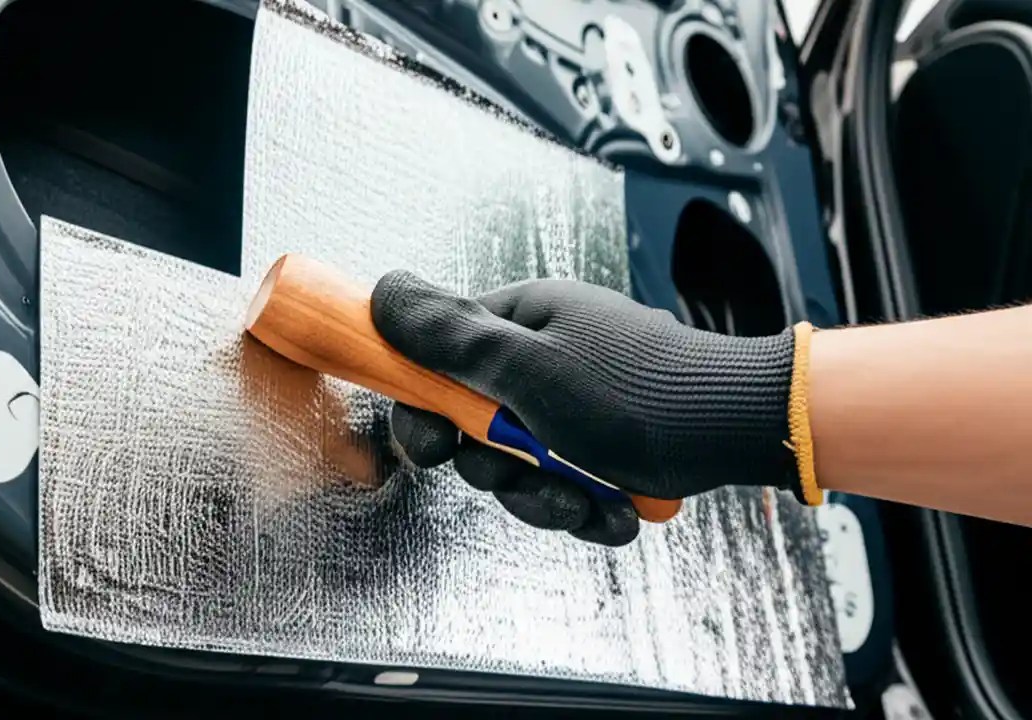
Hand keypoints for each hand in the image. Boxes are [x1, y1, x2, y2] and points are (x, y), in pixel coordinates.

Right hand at [371, 271, 803, 546]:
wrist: (738, 429)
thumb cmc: (638, 390)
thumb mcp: (528, 366)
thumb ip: (450, 339)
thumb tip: (384, 292)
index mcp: (523, 323)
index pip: (441, 361)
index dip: (428, 410)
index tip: (434, 446)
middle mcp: (545, 360)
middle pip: (478, 427)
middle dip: (500, 468)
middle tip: (527, 469)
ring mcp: (576, 406)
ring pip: (520, 468)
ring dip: (546, 497)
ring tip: (583, 497)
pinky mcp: (604, 447)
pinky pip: (565, 486)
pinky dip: (586, 505)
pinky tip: (615, 506)